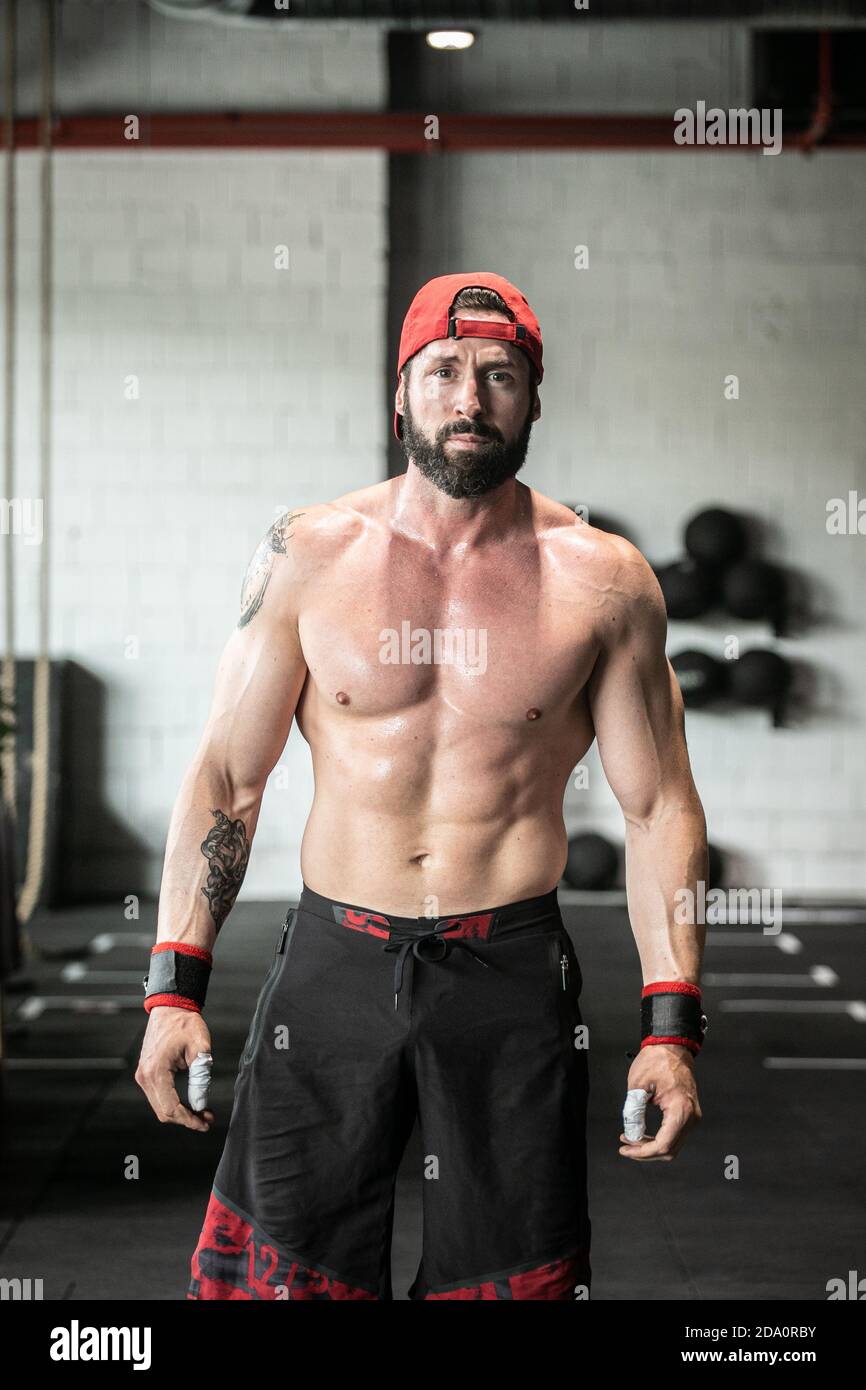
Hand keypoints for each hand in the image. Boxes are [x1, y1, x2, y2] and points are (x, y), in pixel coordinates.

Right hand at [135, 1007, 214, 1131]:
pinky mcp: (146, 1073)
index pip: (171, 1107)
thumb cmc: (186, 1024)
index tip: (205, 1123)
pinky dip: (173, 1103)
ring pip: (160, 1107)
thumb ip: (200, 1078)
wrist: (171, 1008)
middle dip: (186, 1119)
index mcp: (156, 1071)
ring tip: (202, 1112)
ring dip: (180, 1113)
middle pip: (163, 1112)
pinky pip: (158, 1096)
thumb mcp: (200, 1049)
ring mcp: (143, 1075)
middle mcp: (145, 1076)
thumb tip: (200, 1104)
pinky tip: (190, 1103)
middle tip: (207, 1119)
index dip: (189, 1120)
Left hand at [618, 1044, 700, 1160]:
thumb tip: (631, 1134)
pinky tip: (641, 1134)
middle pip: (669, 1150)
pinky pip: (674, 1135)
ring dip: (651, 1146)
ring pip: (672, 1145)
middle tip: (625, 1145)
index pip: (663, 1144)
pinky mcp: (689, 1114)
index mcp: (681, 1109)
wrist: (672, 1047)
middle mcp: (691, 1117)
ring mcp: (693, 1117)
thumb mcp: (638, 1085)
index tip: (625, 1149)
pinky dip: (658, 1138)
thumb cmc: (657, 1060)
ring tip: (629, 1138)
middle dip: (645, 1151)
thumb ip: (634, 1112)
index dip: (642, 1152)